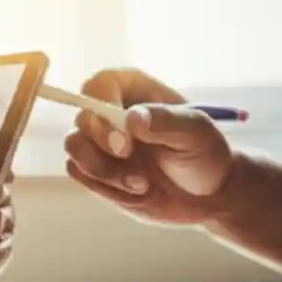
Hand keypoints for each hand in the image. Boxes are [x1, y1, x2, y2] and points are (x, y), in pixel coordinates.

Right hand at [63, 70, 234, 225]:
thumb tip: (131, 118)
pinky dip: (104, 186)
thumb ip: (166, 121)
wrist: (207, 196)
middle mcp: (110, 113)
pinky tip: (135, 190)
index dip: (101, 107)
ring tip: (140, 183)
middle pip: (81, 119)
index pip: (99, 85)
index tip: (124, 136)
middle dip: (101, 144)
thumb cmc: (204, 154)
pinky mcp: (95, 169)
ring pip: (74, 147)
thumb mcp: (196, 133)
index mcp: (133, 89)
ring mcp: (99, 143)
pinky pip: (78, 173)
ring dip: (103, 170)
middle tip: (129, 156)